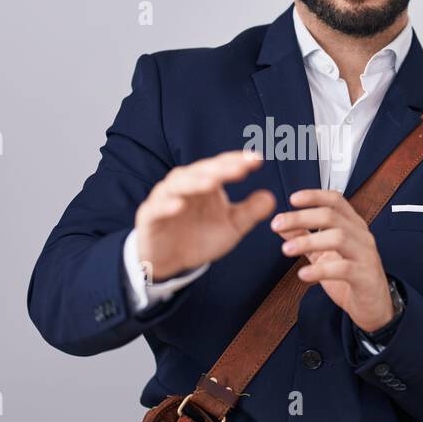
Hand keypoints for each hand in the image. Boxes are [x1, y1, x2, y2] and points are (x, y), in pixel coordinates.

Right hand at [135, 150, 274, 281]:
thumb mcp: (231, 227)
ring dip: (195, 182)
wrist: (170, 260)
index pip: (222, 166)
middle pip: (203, 171)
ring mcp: (165, 198)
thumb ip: (250, 212)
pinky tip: (179, 206)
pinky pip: (157, 208)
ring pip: (179, 184)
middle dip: (221, 169)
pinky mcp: (150, 216)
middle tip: (240, 168)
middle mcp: (185, 184)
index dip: (238, 161)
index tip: (258, 160)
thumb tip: (272, 197)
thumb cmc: (200, 237)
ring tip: (212, 183)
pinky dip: (167, 205)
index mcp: (205, 182)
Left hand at [270, 188, 395, 331]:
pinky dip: (320, 271)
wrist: (373, 304)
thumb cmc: (350, 275)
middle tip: (278, 224)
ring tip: (287, 249)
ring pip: (338, 238)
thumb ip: (305, 237)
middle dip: (302, 217)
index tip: (292, 199)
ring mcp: (365, 255)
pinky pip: (343, 268)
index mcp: (352, 225)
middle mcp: (361, 236)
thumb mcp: (324, 253)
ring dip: (308, 241)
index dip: (314, 196)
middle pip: (332, 216)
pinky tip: (303, 274)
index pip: (336, 200)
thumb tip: (282, 225)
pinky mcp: (365, 276)